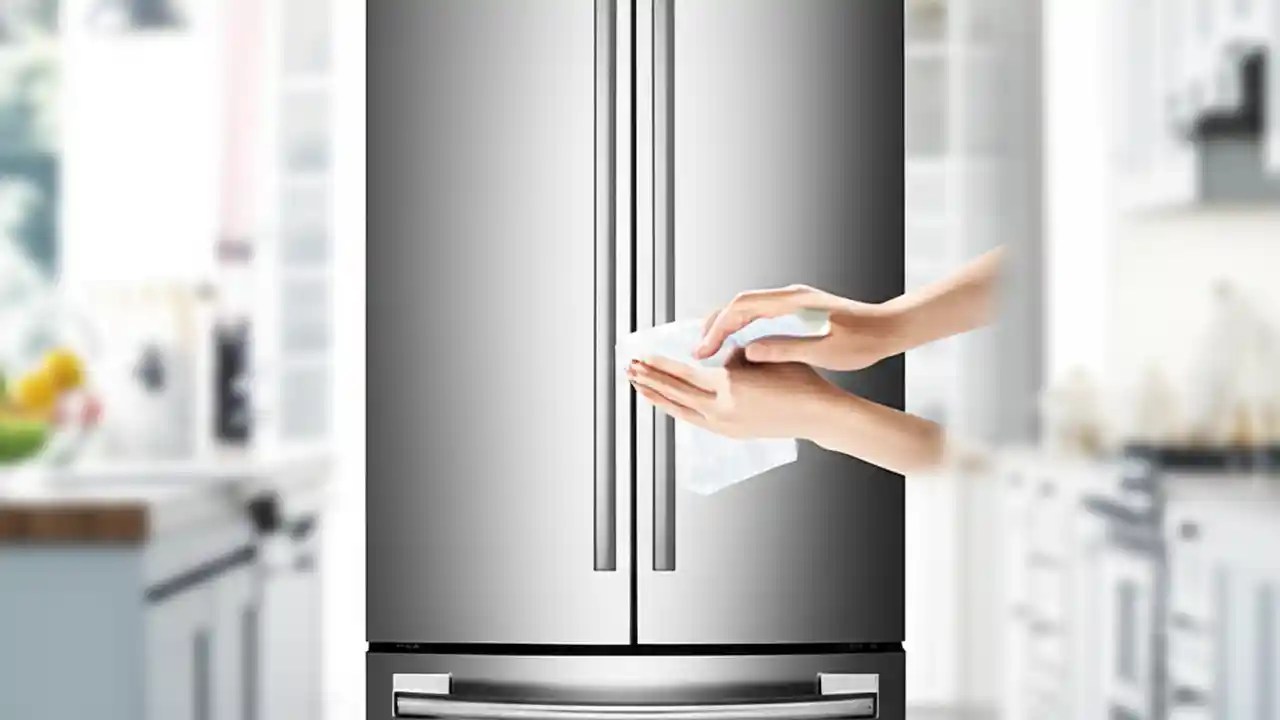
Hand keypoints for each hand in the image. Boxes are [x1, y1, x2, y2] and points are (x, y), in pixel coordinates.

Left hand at [626, 354, 839, 440]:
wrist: (817, 413)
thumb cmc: (795, 378)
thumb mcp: (758, 355)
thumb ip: (727, 355)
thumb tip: (707, 354)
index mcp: (728, 388)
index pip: (682, 375)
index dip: (658, 365)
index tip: (640, 357)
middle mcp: (721, 411)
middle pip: (675, 394)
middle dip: (649, 380)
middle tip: (628, 369)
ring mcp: (724, 426)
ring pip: (681, 410)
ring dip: (658, 397)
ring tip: (638, 386)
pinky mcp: (730, 433)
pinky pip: (694, 419)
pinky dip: (677, 408)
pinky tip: (667, 402)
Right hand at [693, 284, 906, 370]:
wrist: (888, 329)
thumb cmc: (863, 343)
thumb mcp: (825, 352)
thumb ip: (786, 350)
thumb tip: (748, 352)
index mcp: (794, 302)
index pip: (742, 307)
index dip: (718, 328)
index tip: (703, 351)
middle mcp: (790, 295)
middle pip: (738, 303)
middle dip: (714, 325)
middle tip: (698, 352)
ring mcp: (792, 300)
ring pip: (747, 308)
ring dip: (725, 326)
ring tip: (710, 351)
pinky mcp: (796, 309)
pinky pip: (759, 314)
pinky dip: (741, 327)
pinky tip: (735, 346)